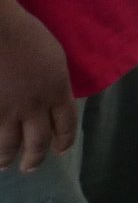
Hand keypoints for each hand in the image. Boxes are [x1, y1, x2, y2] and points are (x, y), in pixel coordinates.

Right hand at [0, 8, 75, 171]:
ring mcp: (6, 111)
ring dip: (6, 159)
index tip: (60, 150)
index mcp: (57, 90)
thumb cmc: (26, 34)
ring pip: (8, 146)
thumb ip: (55, 83)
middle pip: (38, 142)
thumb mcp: (54, 57)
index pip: (66, 125)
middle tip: (30, 168)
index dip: (64, 140)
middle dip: (35, 159)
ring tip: (4, 165)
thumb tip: (54, 101)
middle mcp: (34, 106)